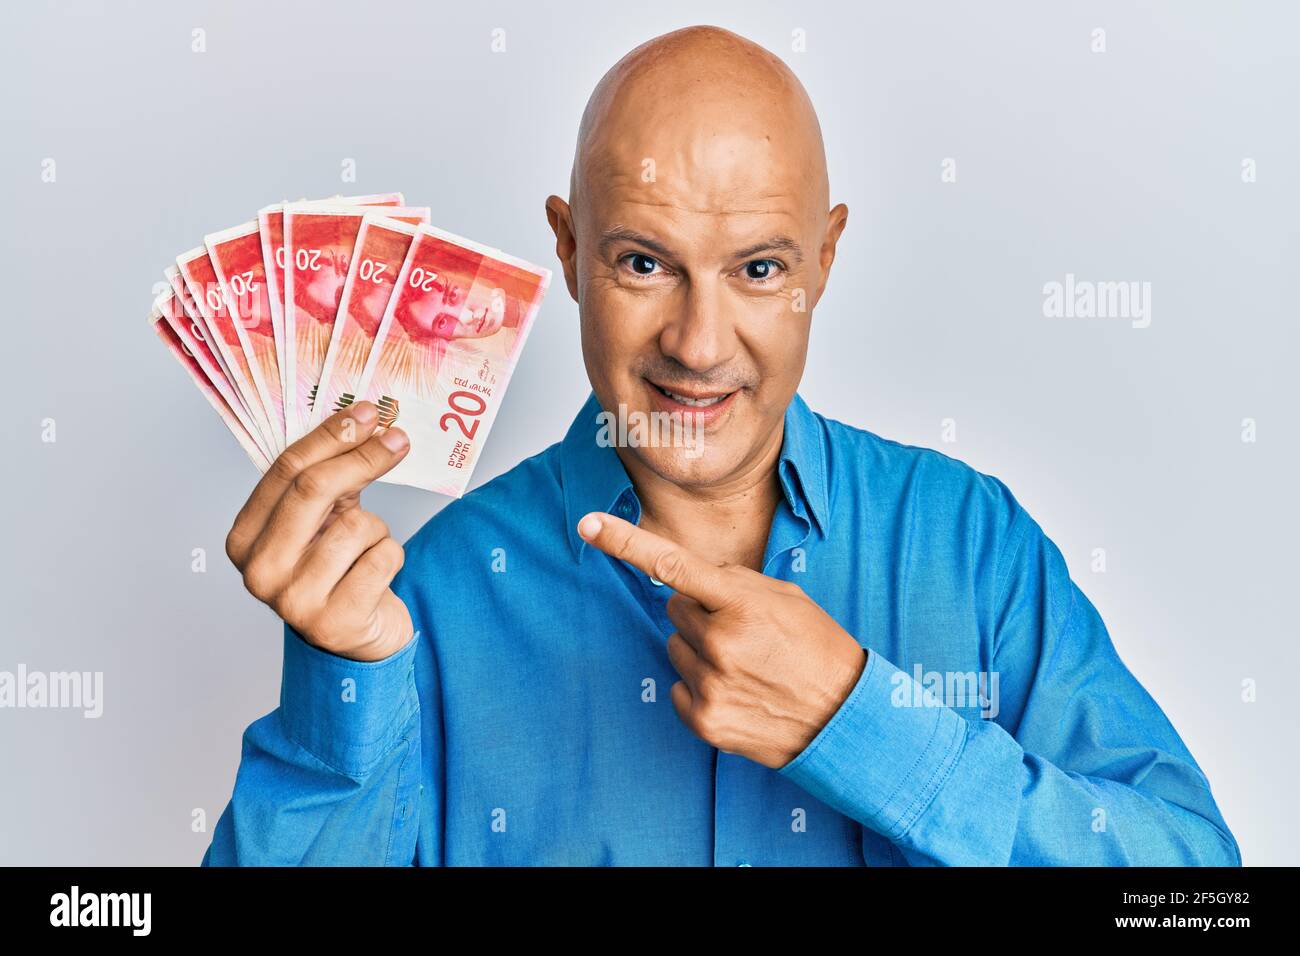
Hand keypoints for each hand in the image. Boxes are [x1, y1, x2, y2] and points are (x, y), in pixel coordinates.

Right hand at [225, 402, 413, 661]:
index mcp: (245, 538)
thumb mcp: (320, 521)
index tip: (367, 413)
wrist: (359, 638)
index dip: (331, 436)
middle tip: (397, 439)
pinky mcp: (336, 622)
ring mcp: (294, 602)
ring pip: (358, 525)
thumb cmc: (337, 569)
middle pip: (315, 489)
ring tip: (368, 550)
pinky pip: (383, 558)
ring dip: (378, 529)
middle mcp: (259, 572)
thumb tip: (365, 419)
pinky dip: (391, 557)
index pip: (286, 470)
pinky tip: (376, 575)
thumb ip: (327, 477)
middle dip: (363, 457)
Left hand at [578, 512, 866, 767]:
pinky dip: (700, 686)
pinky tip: (737, 691)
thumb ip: (735, 584)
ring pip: (675, 646)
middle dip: (701, 614)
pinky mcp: (704, 719)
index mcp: (742, 604)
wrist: (843, 719)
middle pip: (675, 609)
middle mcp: (721, 642)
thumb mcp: (786, 598)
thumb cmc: (817, 649)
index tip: (588, 524)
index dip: (625, 542)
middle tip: (743, 632)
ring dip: (701, 651)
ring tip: (745, 664)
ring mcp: (710, 684)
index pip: (674, 565)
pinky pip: (678, 686)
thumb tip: (693, 579)